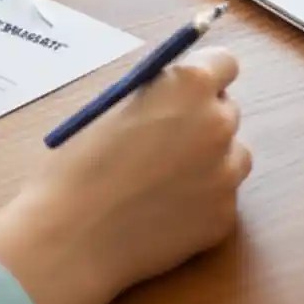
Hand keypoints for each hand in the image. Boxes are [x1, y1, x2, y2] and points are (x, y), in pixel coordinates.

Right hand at [0, 48, 250, 303]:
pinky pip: (222, 197)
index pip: (225, 64)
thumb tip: (178, 94)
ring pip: (232, 156)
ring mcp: (227, 173)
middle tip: (169, 140)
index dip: (205, 76)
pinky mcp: (225, 216)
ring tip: (164, 180)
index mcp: (189, 86)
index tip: (189, 92)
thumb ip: (156, 94)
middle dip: (203, 119)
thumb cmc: (77, 167)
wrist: (71, 239)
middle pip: (228, 111)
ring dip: (210, 161)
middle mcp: (218, 124)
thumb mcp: (113, 107)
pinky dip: (201, 201)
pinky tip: (163, 212)